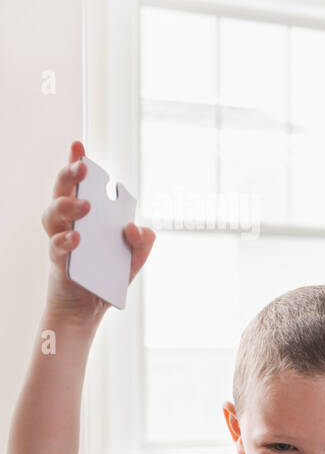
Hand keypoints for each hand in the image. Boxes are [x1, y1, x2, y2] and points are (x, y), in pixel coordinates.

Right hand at [43, 140, 155, 321]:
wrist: (90, 308)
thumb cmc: (108, 276)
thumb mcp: (134, 258)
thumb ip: (142, 241)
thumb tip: (138, 228)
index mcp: (86, 216)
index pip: (79, 183)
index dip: (77, 163)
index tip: (79, 145)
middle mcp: (68, 222)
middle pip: (62, 191)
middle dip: (71, 175)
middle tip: (83, 166)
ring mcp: (60, 240)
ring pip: (52, 214)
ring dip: (68, 205)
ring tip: (86, 204)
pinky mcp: (58, 261)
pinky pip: (56, 247)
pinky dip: (66, 240)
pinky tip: (77, 238)